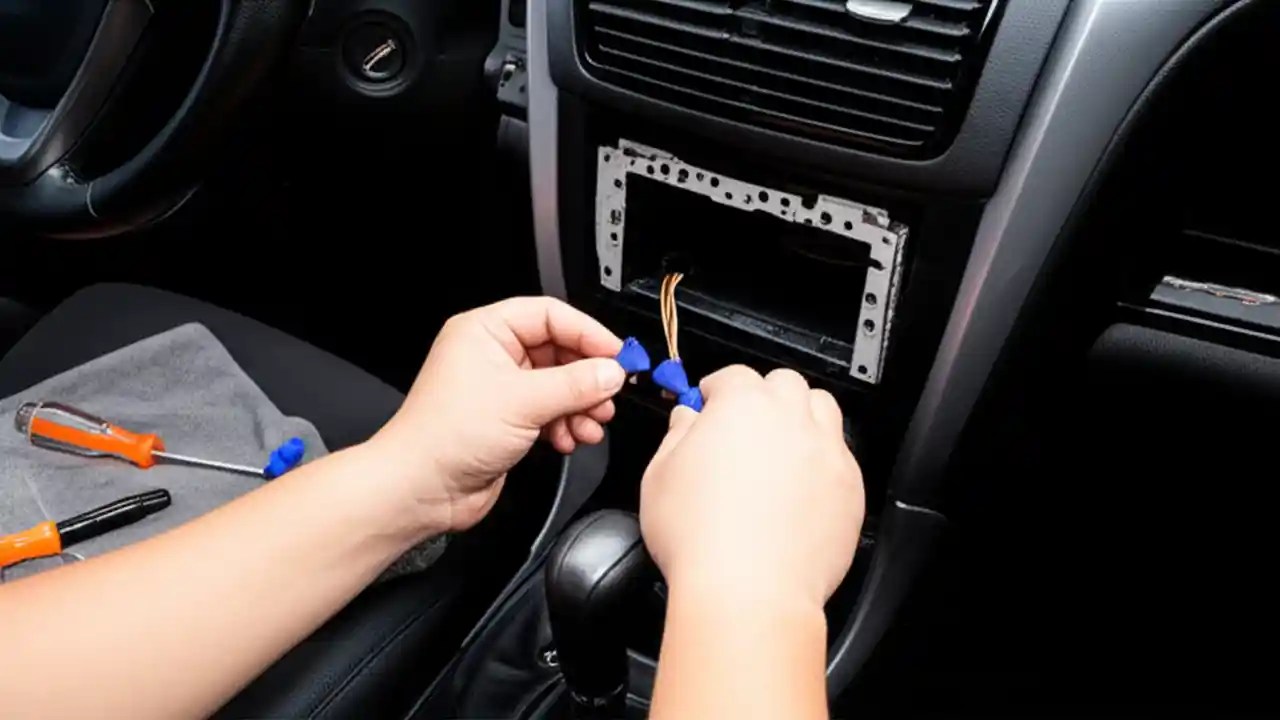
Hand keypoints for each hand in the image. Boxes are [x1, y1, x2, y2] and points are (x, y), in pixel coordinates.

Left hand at [375, 297, 625, 534]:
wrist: (419, 488)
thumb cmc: (445, 436)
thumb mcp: (523, 401)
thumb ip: (575, 384)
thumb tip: (611, 372)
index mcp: (484, 331)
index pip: (549, 315)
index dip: (587, 333)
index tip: (617, 355)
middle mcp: (491, 355)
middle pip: (557, 351)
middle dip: (587, 376)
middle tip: (611, 392)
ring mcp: (499, 389)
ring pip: (557, 385)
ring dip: (580, 405)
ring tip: (594, 421)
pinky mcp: (506, 420)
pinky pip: (549, 412)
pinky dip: (565, 424)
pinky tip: (572, 438)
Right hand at [640, 366, 863, 608]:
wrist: (748, 591)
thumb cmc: (700, 539)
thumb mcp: (659, 476)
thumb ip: (676, 436)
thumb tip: (686, 420)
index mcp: (742, 405)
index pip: (733, 375)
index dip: (717, 390)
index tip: (709, 406)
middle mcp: (791, 419)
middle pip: (785, 384)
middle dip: (764, 397)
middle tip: (743, 426)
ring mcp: (826, 452)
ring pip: (822, 411)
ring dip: (801, 418)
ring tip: (778, 449)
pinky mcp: (849, 488)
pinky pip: (841, 457)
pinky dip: (822, 462)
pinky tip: (799, 489)